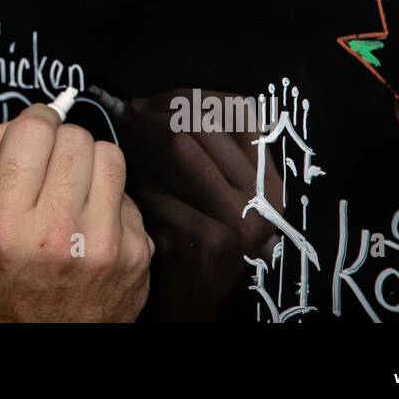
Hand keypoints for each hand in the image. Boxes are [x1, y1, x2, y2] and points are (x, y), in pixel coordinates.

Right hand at [0, 101, 152, 321]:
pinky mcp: (135, 252)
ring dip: (89, 164)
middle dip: (59, 143)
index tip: (33, 129)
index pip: (33, 132)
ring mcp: (103, 245)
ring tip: (73, 188)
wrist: (47, 344)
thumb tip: (4, 124)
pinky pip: (128, 194)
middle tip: (49, 164)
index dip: (33, 121)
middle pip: (74, 138)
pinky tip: (90, 221)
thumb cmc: (6, 291)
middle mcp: (58, 235)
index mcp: (8, 226)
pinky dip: (109, 199)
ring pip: (109, 156)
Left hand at [117, 88, 281, 321]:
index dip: (188, 98)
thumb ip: (198, 145)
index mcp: (271, 181)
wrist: (195, 299)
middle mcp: (263, 199)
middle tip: (131, 114)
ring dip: (144, 138)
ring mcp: (238, 221)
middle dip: (159, 112)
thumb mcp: (211, 188)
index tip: (155, 102)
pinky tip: (131, 187)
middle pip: (204, 121)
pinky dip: (137, 181)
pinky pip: (158, 185)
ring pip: (179, 144)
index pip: (235, 110)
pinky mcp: (205, 239)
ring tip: (128, 141)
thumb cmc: (193, 232)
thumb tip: (144, 101)